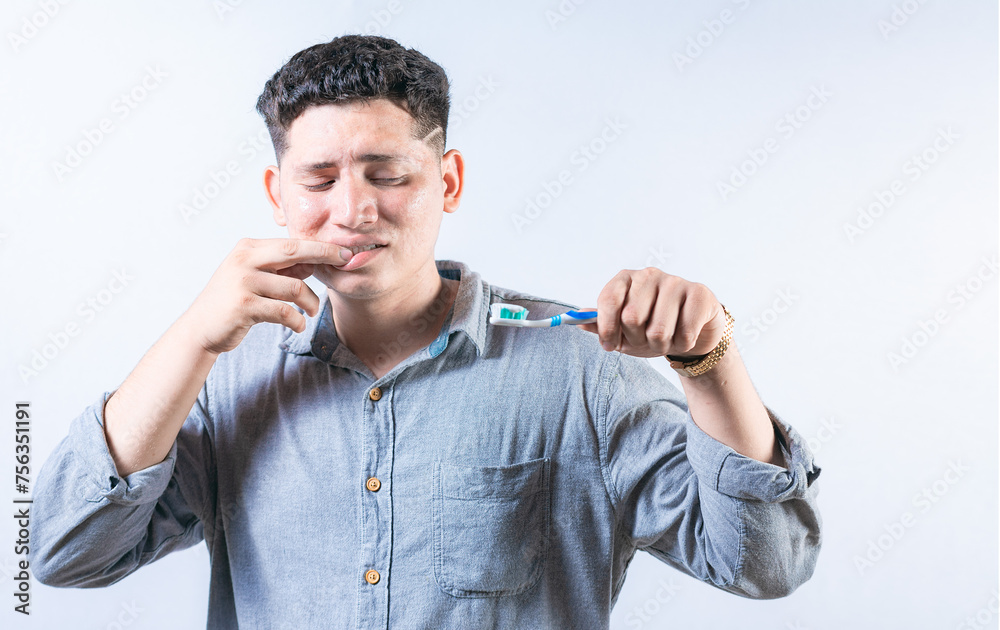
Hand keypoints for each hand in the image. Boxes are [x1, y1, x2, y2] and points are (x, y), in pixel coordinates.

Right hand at [180, 238, 353, 354]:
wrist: (201, 328)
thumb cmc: (233, 302)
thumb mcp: (255, 277)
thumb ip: (282, 268)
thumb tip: (317, 261)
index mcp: (248, 248)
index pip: (292, 243)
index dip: (321, 247)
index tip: (344, 251)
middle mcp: (244, 260)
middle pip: (295, 251)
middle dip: (325, 255)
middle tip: (346, 263)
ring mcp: (242, 282)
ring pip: (295, 288)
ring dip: (310, 303)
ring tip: (310, 312)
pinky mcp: (243, 306)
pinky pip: (285, 312)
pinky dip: (297, 321)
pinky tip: (297, 325)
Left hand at [577, 267, 726, 358]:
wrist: (694, 329)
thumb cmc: (654, 327)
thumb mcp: (624, 330)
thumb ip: (601, 325)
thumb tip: (577, 320)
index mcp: (626, 279)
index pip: (608, 300)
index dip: (607, 328)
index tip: (609, 345)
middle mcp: (649, 275)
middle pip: (632, 317)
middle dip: (636, 339)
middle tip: (644, 340)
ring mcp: (676, 282)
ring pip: (659, 330)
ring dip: (660, 346)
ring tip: (665, 340)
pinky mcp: (699, 294)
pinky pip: (685, 333)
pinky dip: (682, 345)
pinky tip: (684, 336)